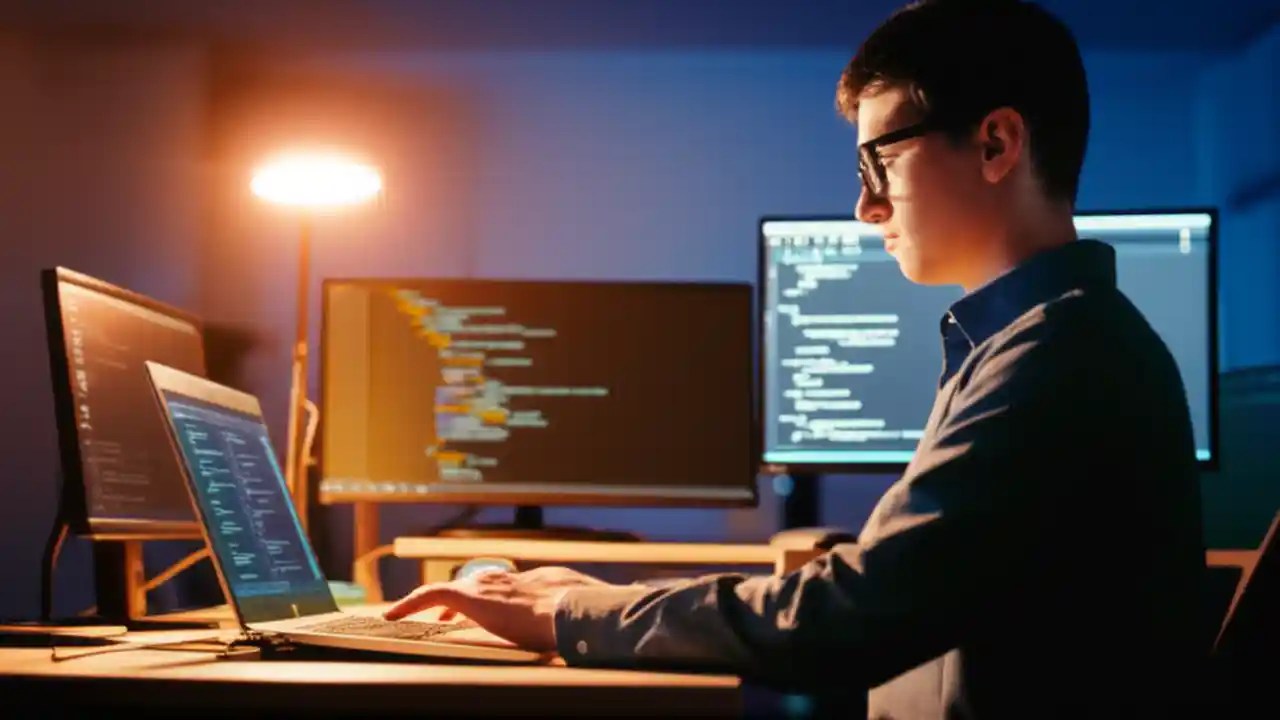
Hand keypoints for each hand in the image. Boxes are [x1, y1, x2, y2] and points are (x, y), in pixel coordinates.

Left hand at [383, 566, 612, 652]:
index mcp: (539, 582)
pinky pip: (431, 594)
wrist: (570, 610)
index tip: (492, 609)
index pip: (510, 586)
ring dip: (434, 603)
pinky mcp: (467, 595)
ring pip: (454, 589)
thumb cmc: (583, 620)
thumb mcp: (584, 621)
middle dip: (463, 599)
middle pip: (479, 584)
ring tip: (411, 614)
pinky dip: (411, 603)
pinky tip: (393, 615)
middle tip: (447, 615)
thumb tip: (594, 641)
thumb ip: (580, 626)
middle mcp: (510, 579)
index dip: (496, 597)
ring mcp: (489, 585)